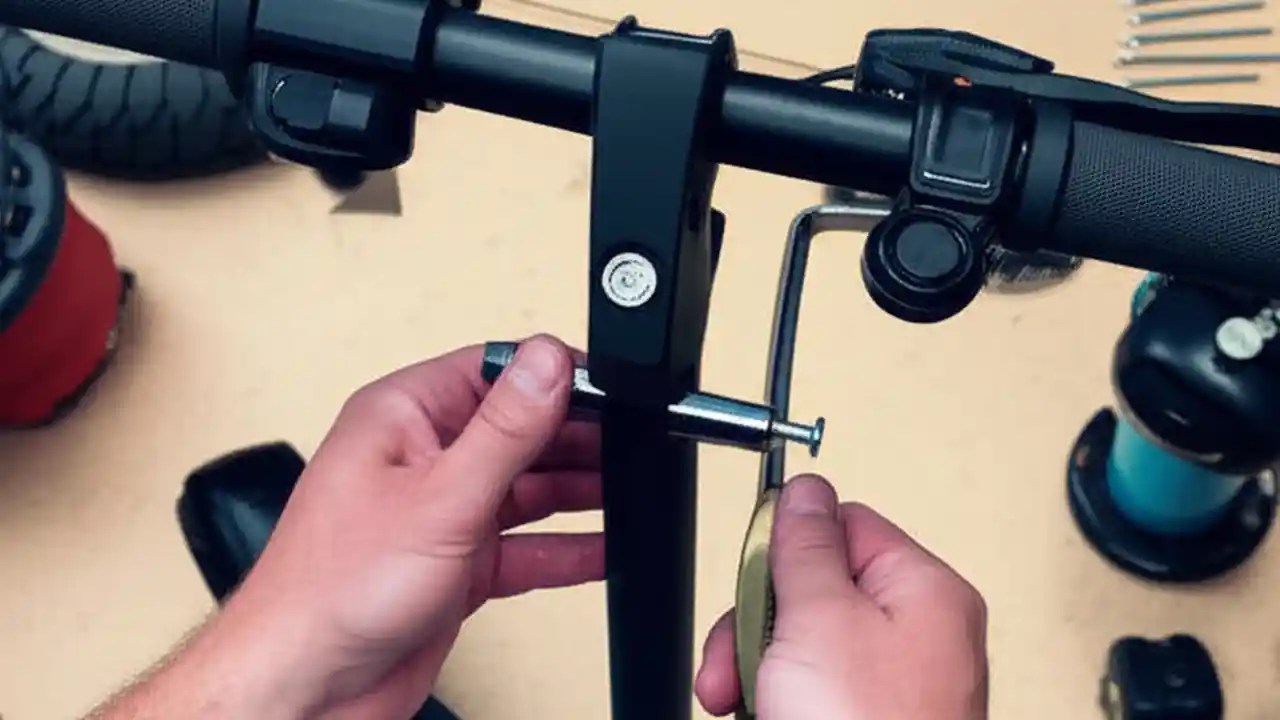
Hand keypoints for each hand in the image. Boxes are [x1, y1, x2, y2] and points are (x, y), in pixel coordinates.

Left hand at [129, 336, 602, 718]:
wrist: (303, 689)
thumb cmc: (332, 590)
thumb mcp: (441, 498)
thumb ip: (505, 430)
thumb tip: (547, 359)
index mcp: (403, 417)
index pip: (493, 371)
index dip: (553, 374)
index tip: (610, 386)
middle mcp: (421, 458)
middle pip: (518, 431)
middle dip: (577, 439)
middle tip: (637, 445)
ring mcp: (439, 514)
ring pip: (526, 490)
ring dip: (578, 494)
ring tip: (634, 493)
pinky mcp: (454, 567)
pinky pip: (522, 547)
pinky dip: (563, 551)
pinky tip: (604, 551)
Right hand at [695, 476, 988, 719]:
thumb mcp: (818, 618)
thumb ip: (804, 547)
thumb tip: (803, 489)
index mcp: (922, 590)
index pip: (844, 525)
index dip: (788, 549)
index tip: (755, 579)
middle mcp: (914, 633)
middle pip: (812, 588)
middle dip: (757, 623)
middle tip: (734, 661)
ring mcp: (889, 683)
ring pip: (798, 642)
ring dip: (753, 668)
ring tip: (737, 703)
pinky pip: (804, 687)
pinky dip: (770, 701)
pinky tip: (756, 717)